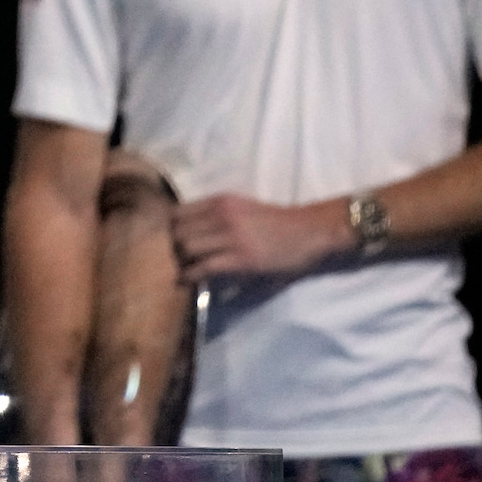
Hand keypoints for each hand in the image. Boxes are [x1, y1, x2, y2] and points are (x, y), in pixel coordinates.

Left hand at [170, 193, 348, 281]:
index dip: (171, 229)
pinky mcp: (241, 258)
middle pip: (178, 231)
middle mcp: (222, 214)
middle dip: (174, 247)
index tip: (171, 241)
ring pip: (187, 248)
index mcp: (221, 201)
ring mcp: (231, 236)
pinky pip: (204, 267)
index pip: (179, 212)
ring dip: (181, 261)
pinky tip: (187, 281)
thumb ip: (218, 215)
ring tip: (182, 271)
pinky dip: (191, 275)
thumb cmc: (279, 222)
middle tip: (176, 259)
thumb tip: (192, 233)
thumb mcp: (243, 209)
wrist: (310, 230)